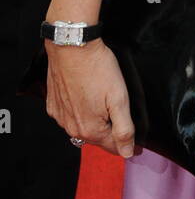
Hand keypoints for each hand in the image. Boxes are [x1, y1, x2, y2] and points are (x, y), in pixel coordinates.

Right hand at [45, 39, 134, 157]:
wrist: (72, 46)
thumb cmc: (97, 69)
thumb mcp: (119, 99)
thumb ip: (124, 129)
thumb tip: (127, 152)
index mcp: (91, 130)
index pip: (113, 147)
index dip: (128, 144)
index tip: (138, 141)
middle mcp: (72, 128)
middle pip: (98, 138)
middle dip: (111, 131)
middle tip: (121, 112)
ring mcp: (61, 117)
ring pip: (83, 127)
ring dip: (95, 120)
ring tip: (104, 101)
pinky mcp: (53, 104)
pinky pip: (70, 115)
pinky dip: (80, 110)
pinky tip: (87, 96)